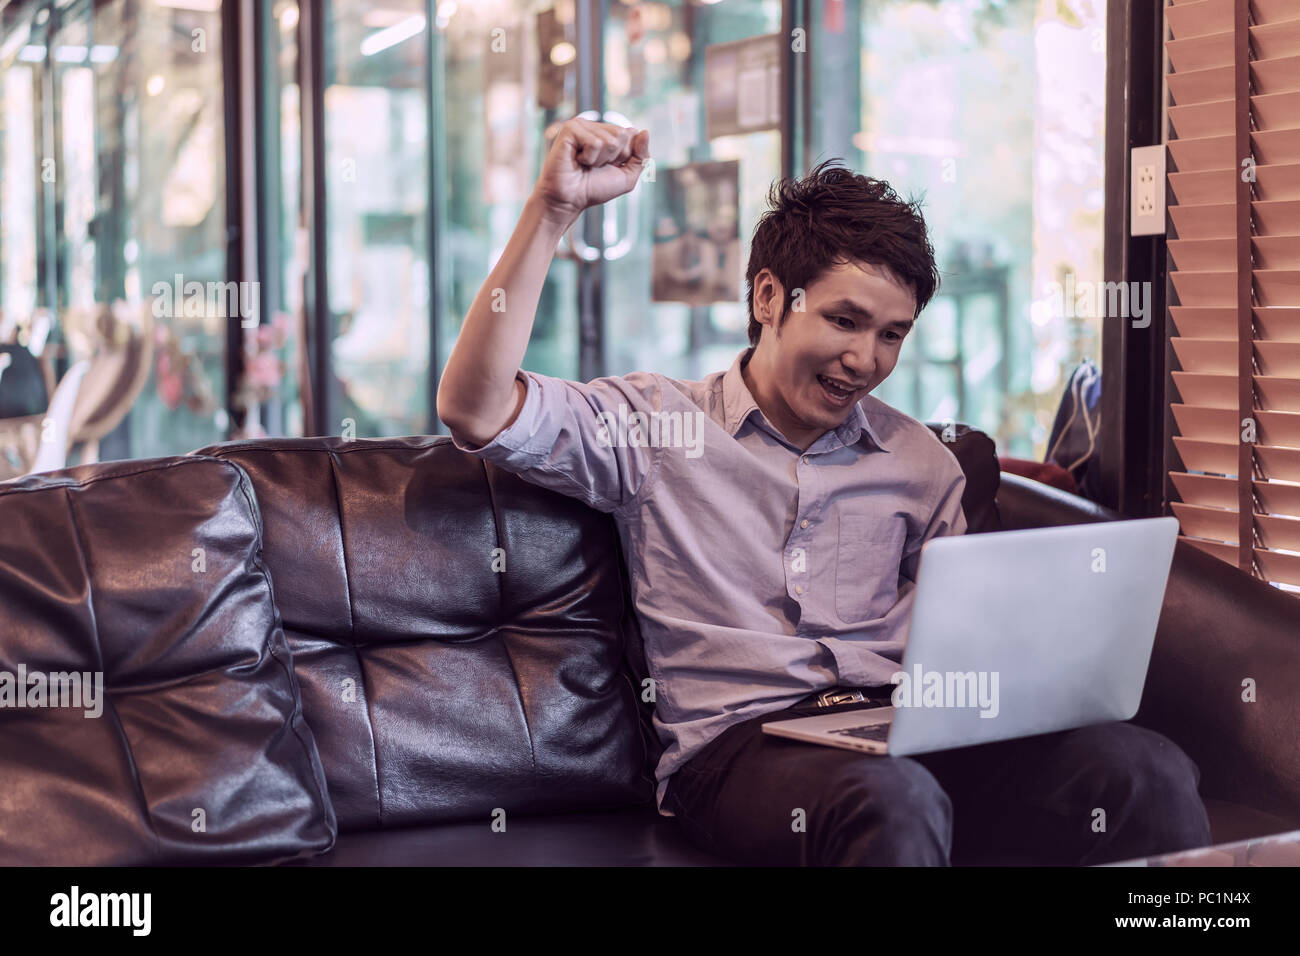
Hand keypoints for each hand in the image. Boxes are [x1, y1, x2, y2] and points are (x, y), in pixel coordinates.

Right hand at [531, 117, 649, 226]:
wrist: (569, 200)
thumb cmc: (594, 189)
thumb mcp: (626, 177)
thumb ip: (641, 156)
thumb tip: (645, 131)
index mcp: (608, 133)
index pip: (632, 135)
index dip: (625, 156)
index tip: (609, 166)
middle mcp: (596, 126)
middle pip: (622, 135)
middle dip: (613, 157)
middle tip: (595, 166)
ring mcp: (582, 125)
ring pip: (610, 140)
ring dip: (600, 160)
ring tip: (585, 164)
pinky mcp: (570, 129)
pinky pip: (595, 143)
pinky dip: (589, 158)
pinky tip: (577, 160)